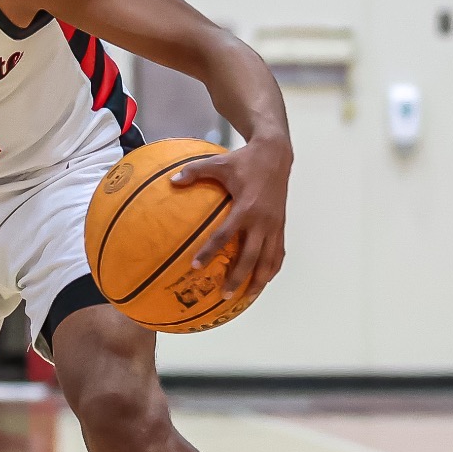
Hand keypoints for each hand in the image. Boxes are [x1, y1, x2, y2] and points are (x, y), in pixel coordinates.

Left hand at [171, 136, 291, 294]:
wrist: (276, 154)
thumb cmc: (244, 160)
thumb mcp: (218, 163)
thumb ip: (194, 171)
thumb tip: (171, 181)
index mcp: (245, 207)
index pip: (225, 235)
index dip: (210, 252)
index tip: (196, 266)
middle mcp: (262, 220)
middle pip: (251, 256)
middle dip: (238, 277)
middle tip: (225, 295)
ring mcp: (275, 225)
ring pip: (269, 259)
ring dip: (259, 280)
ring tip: (248, 297)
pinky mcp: (282, 225)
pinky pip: (279, 252)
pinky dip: (273, 267)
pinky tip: (265, 279)